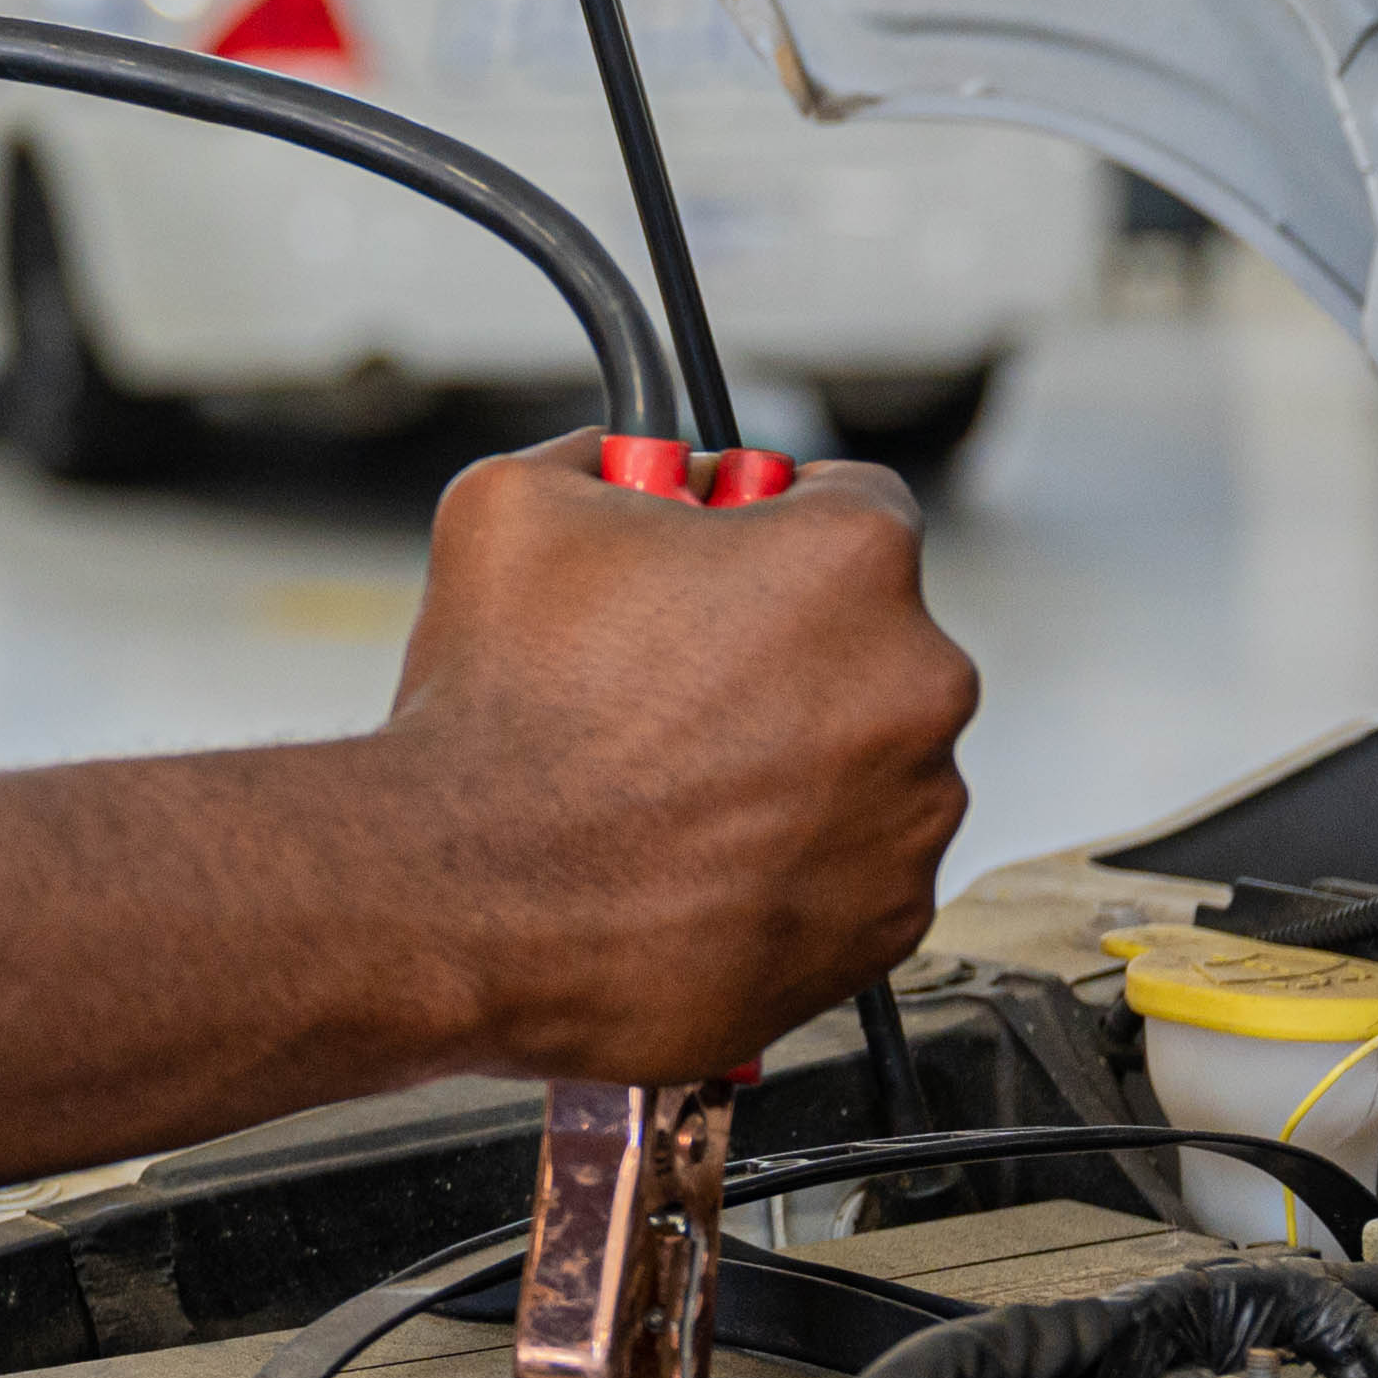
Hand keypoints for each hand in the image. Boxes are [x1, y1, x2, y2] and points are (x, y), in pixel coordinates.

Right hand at [371, 433, 976, 1082]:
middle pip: (870, 638)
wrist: (460, 896)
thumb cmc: (492, 701)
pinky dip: (792, 860)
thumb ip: (608, 457)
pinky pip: (858, 866)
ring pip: (869, 760)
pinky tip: (691, 855)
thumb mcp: (513, 502)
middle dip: (787, 647)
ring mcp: (912, 815)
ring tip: (667, 782)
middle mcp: (917, 683)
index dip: (774, 522)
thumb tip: (629, 463)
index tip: (719, 561)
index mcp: (850, 559)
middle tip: (672, 680)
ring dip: (794, 759)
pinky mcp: (886, 920)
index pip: (856, 502)